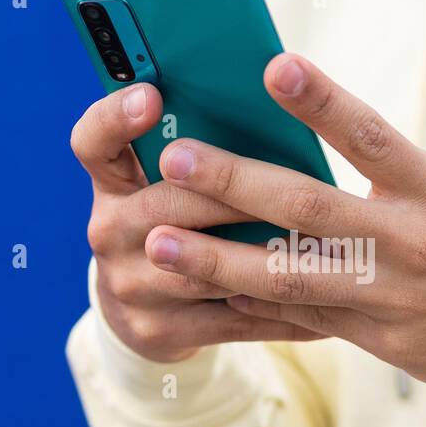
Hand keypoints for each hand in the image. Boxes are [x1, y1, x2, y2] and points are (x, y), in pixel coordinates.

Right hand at [69, 83, 326, 361]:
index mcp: (112, 183)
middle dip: (228, 192)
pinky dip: (283, 312)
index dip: (117, 117)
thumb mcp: (169, 187)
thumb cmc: (178, 226)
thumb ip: (204, 155)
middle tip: (284, 182)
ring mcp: (129, 285)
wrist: (145, 314)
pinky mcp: (158, 330)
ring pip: (204, 267)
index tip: (152, 96)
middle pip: (166, 204)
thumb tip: (279, 102)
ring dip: (265, 255)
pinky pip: (232, 319)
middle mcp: (109, 231)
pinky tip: (331, 307)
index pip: (94, 141)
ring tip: (324, 245)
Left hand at [142, 53, 425, 401]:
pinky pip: (307, 321)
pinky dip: (257, 304)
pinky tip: (209, 292)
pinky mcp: (380, 342)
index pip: (374, 137)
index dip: (324, 101)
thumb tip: (309, 147)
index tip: (275, 65)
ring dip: (220, 261)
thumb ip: (391, 176)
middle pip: (312, 209)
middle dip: (238, 185)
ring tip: (160, 245)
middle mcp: (412, 243)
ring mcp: (392, 298)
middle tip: (176, 159)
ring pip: (292, 277)